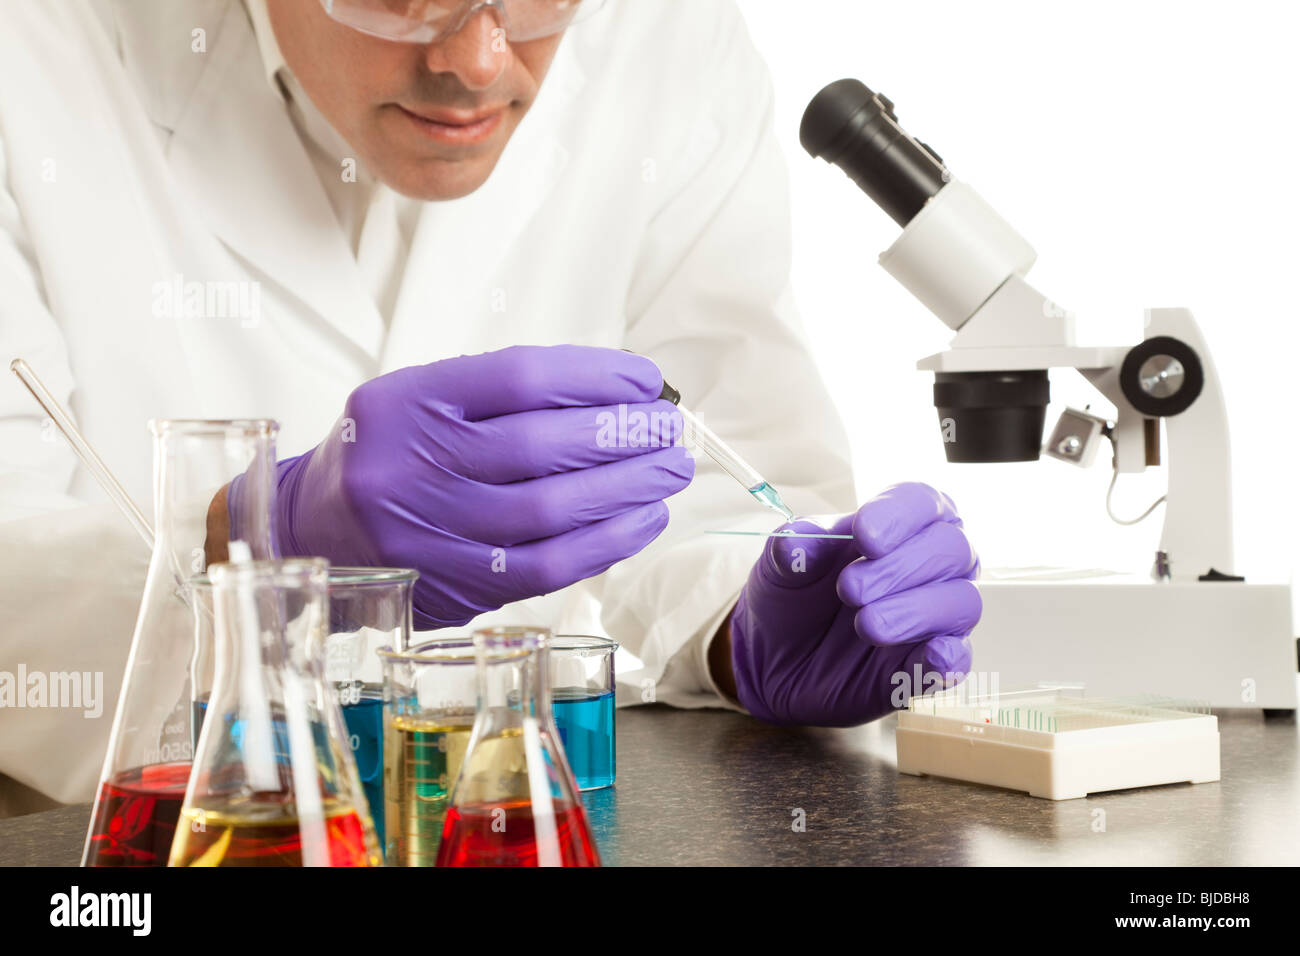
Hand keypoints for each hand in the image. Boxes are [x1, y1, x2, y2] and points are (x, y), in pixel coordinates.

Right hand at [233, 345, 692, 627]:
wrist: (312, 532)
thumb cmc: (388, 455)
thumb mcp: (419, 400)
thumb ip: (500, 397)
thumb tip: (616, 397)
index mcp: (407, 402)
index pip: (518, 378)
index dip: (595, 376)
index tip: (644, 380)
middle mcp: (413, 465)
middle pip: (539, 446)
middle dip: (621, 435)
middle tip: (669, 429)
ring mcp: (432, 531)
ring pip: (549, 509)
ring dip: (625, 488)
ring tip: (670, 470)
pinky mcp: (456, 584)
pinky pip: (547, 566)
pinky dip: (607, 542)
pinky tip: (644, 519)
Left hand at [728, 482, 980, 725]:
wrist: (774, 659)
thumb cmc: (791, 596)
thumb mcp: (781, 564)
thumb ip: (792, 546)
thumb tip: (798, 542)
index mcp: (897, 527)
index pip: (924, 502)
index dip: (901, 515)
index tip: (865, 537)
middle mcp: (927, 567)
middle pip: (952, 549)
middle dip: (900, 568)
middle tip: (849, 589)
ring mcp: (932, 617)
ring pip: (962, 602)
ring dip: (915, 611)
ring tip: (865, 624)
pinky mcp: (926, 664)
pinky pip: (958, 659)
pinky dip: (948, 657)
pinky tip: (929, 657)